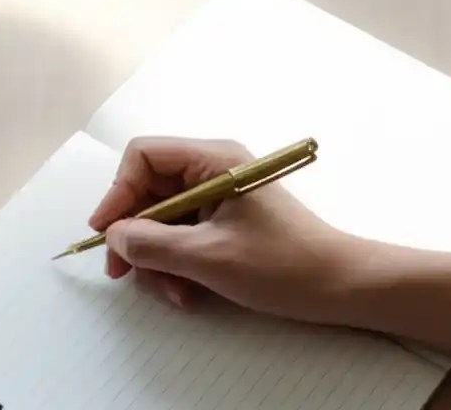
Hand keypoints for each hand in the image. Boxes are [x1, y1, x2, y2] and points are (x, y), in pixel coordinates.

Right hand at [88, 137, 359, 324]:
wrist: (345, 288)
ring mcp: (219, 197)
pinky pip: (182, 236)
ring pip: (162, 219)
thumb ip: (151, 244)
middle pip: (148, 190)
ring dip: (156, 258)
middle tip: (121, 273)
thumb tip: (114, 237)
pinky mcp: (224, 222)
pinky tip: (187, 292)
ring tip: (170, 292)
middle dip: (134, 234)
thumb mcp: (208, 257)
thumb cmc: (283, 265)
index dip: (117, 192)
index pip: (143, 157)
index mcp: (213, 160)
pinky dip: (176, 264)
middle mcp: (212, 170)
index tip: (105, 233)